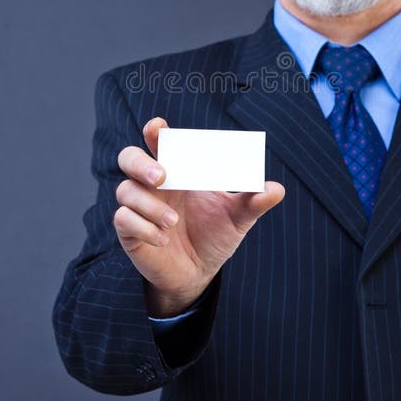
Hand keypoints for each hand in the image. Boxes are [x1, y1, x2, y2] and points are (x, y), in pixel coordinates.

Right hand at [114, 118, 284, 316]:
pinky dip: (143, 227)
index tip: (158, 127)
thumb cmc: (215, 235)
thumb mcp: (238, 218)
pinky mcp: (130, 232)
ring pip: (125, 190)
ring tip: (174, 222)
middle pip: (129, 158)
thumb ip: (254, 201)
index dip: (155, 132)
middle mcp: (154, 185)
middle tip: (162, 176)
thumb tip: (277, 189)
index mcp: (178, 171)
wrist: (199, 273)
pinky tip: (163, 239)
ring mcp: (139, 207)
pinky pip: (123, 219)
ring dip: (149, 204)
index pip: (160, 143)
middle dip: (140, 163)